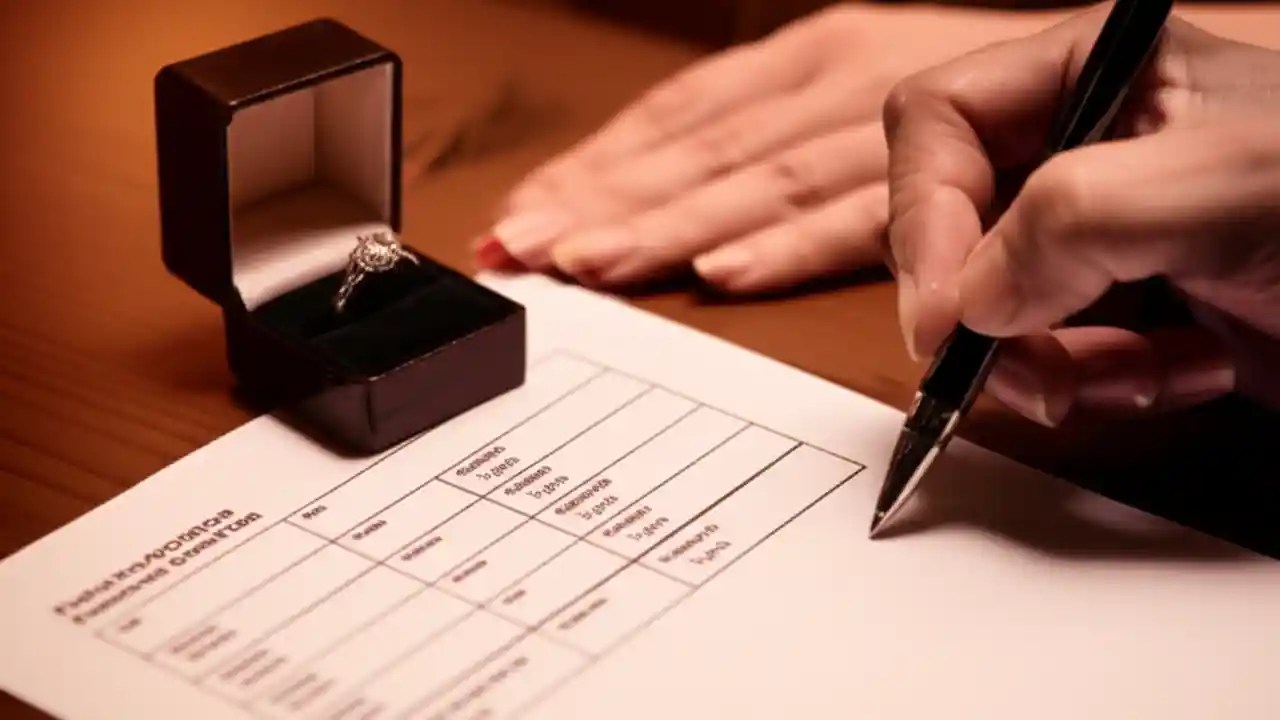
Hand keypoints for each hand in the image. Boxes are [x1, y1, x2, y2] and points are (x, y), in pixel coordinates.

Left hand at [475, 4, 1063, 293]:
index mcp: (809, 59)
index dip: (594, 167)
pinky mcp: (948, 177)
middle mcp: (836, 81)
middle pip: (698, 151)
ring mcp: (890, 128)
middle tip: (528, 252)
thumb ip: (781, 151)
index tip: (524, 219)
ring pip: (757, 180)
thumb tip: (694, 223)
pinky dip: (788, 243)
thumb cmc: (986, 103)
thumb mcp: (862, 98)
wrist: (1123, 84)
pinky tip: (724, 273)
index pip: (677, 117)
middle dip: (604, 205)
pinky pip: (856, 216)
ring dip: (668, 226)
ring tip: (589, 266)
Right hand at [884, 8, 1279, 425]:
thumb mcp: (1223, 186)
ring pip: (993, 306)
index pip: (937, 126)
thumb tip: (966, 302)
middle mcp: (1082, 144)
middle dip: (988, 313)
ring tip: (1135, 376)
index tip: (949, 316)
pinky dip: (1104, 381)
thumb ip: (1074, 220)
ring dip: (1050, 363)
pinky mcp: (1127, 304)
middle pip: (953, 226)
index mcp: (1091, 71)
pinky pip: (1055, 351)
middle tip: (1028, 373)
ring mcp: (1103, 232)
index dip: (926, 218)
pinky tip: (1184, 372)